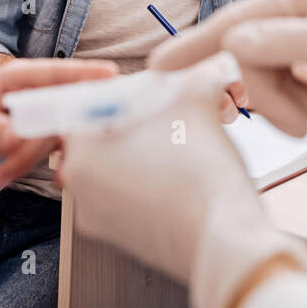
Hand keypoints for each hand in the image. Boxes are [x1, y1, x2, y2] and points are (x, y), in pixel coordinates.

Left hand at [0, 58, 116, 185]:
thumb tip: (14, 140)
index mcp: (23, 77)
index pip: (59, 73)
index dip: (87, 73)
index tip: (111, 74)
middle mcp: (41, 92)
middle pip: (68, 109)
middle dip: (61, 135)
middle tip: (56, 155)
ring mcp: (47, 114)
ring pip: (59, 137)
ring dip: (32, 159)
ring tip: (0, 175)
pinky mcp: (47, 134)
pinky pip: (51, 152)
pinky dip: (30, 166)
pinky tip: (5, 175)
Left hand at [58, 56, 306, 306]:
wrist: (226, 244)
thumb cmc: (201, 178)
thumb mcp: (197, 102)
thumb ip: (194, 74)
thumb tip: (206, 63)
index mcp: (82, 150)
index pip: (90, 103)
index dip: (128, 91)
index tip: (153, 92)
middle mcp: (80, 187)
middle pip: (106, 134)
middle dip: (142, 120)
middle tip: (176, 114)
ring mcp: (100, 217)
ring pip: (121, 164)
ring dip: (150, 149)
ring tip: (188, 142)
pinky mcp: (124, 237)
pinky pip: (132, 194)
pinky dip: (155, 180)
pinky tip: (187, 173)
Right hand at [147, 0, 306, 144]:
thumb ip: (282, 45)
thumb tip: (231, 45)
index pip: (235, 19)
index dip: (195, 44)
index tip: (156, 69)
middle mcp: (301, 4)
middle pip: (250, 53)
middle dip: (266, 94)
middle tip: (297, 127)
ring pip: (266, 71)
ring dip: (285, 102)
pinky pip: (288, 79)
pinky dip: (298, 100)